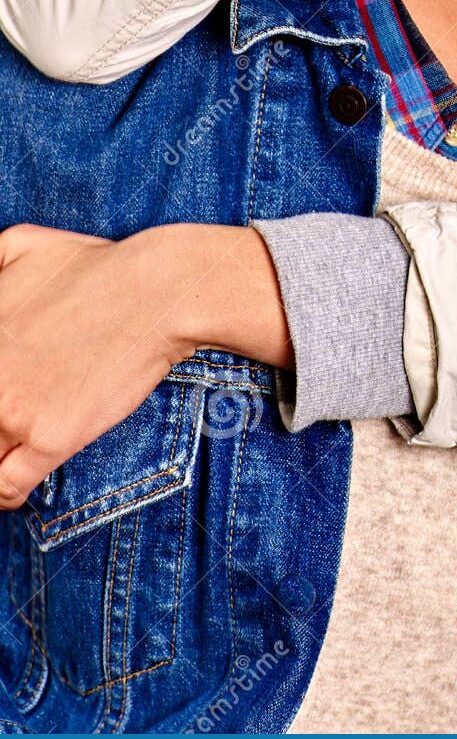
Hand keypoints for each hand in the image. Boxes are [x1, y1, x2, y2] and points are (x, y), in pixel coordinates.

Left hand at [0, 222, 288, 507]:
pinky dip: (3, 496)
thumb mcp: (18, 242)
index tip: (2, 392)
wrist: (160, 291)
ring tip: (15, 444)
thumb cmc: (97, 265)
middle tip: (15, 411)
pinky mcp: (53, 439)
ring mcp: (13, 411)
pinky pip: (6, 489)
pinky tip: (12, 484)